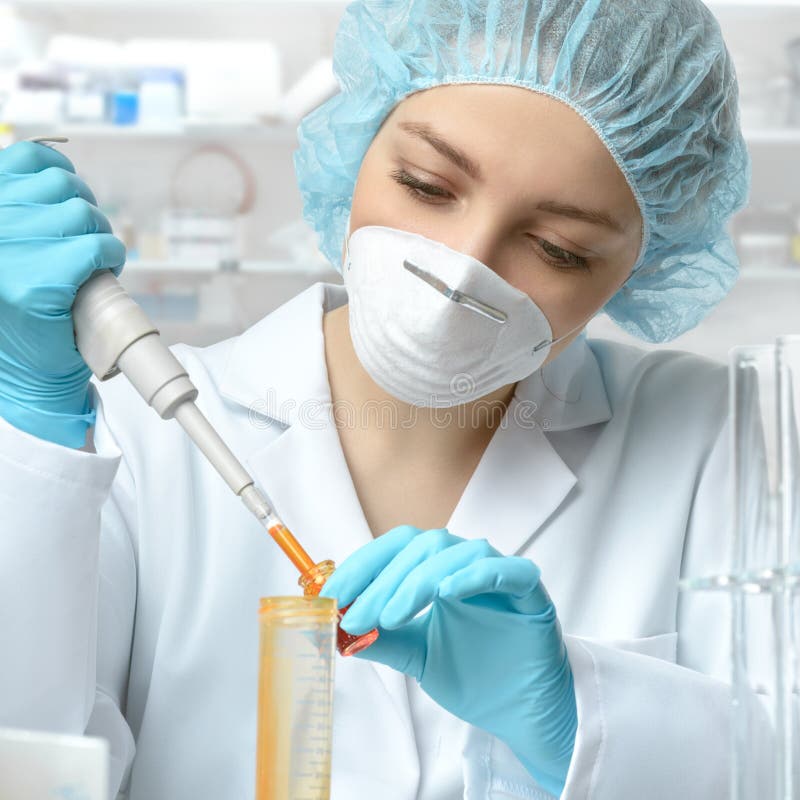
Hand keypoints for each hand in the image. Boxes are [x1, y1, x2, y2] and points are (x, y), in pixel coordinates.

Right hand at [0, 141, 125, 447]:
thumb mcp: (13, 243)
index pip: (27, 157)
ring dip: (99, 233)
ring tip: (91, 260)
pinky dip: (109, 253)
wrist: (27, 371)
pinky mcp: (37, 281)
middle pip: (62, 184)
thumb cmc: (21, 307)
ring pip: (82, 212)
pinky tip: (103, 268)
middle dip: (85, 212)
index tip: (68, 202)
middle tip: (85, 244)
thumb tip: (62, 170)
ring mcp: (8, 253)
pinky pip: (96, 247)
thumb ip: (24, 206)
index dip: (60, 174)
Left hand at [318, 525, 576, 796]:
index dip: (363, 566)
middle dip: (382, 580)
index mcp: (440, 571)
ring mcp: (499, 572)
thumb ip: (383, 637)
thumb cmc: (477, 678)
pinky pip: (502, 570)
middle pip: (420, 546)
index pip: (396, 548)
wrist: (525, 715)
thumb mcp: (418, 656)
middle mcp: (467, 563)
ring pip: (453, 553)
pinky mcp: (529, 589)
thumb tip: (334, 627)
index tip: (332, 594)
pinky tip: (445, 593)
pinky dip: (471, 576)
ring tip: (390, 617)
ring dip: (416, 581)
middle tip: (355, 615)